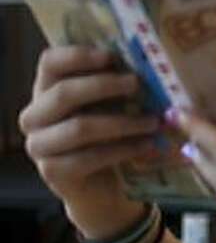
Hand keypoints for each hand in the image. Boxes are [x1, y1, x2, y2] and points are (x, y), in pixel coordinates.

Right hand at [18, 46, 160, 237]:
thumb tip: (146, 63)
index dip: (78, 56)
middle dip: (104, 86)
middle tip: (137, 83)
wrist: (100, 186)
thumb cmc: (107, 135)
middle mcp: (35, 116)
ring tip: (153, 121)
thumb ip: (118, 85)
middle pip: (63, 94)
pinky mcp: (53, 171)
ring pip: (79, 127)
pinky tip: (147, 145)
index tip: (111, 56)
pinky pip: (89, 157)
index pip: (49, 63)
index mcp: (46, 90)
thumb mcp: (111, 106)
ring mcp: (39, 145)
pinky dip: (123, 149)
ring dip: (122, 123)